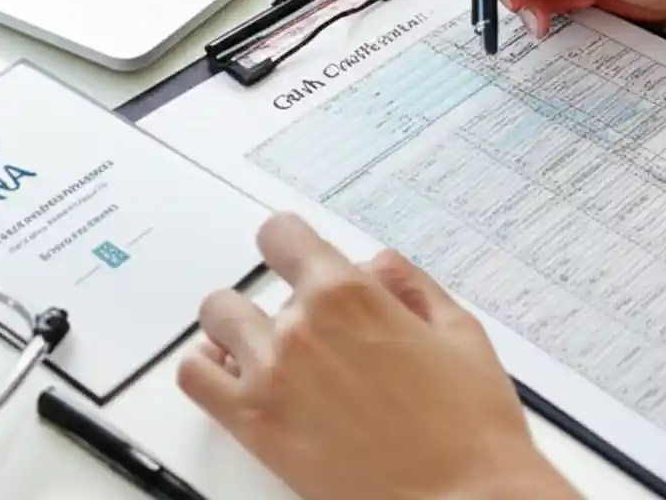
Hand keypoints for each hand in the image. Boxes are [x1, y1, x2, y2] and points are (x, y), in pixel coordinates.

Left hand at [177, 214, 576, 499]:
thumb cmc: (470, 430)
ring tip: (263, 354)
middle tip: (303, 332)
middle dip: (272, 305)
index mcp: (348, 297)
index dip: (288, 244)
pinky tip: (234, 377)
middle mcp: (299, 330)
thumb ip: (411, 286)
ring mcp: (270, 378)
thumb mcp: (459, 334)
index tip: (294, 256)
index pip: (281, 235)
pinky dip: (206, 369)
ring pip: (215, 323)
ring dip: (234, 332)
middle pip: (247, 289)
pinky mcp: (254, 426)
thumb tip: (379, 265)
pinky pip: (195, 378)